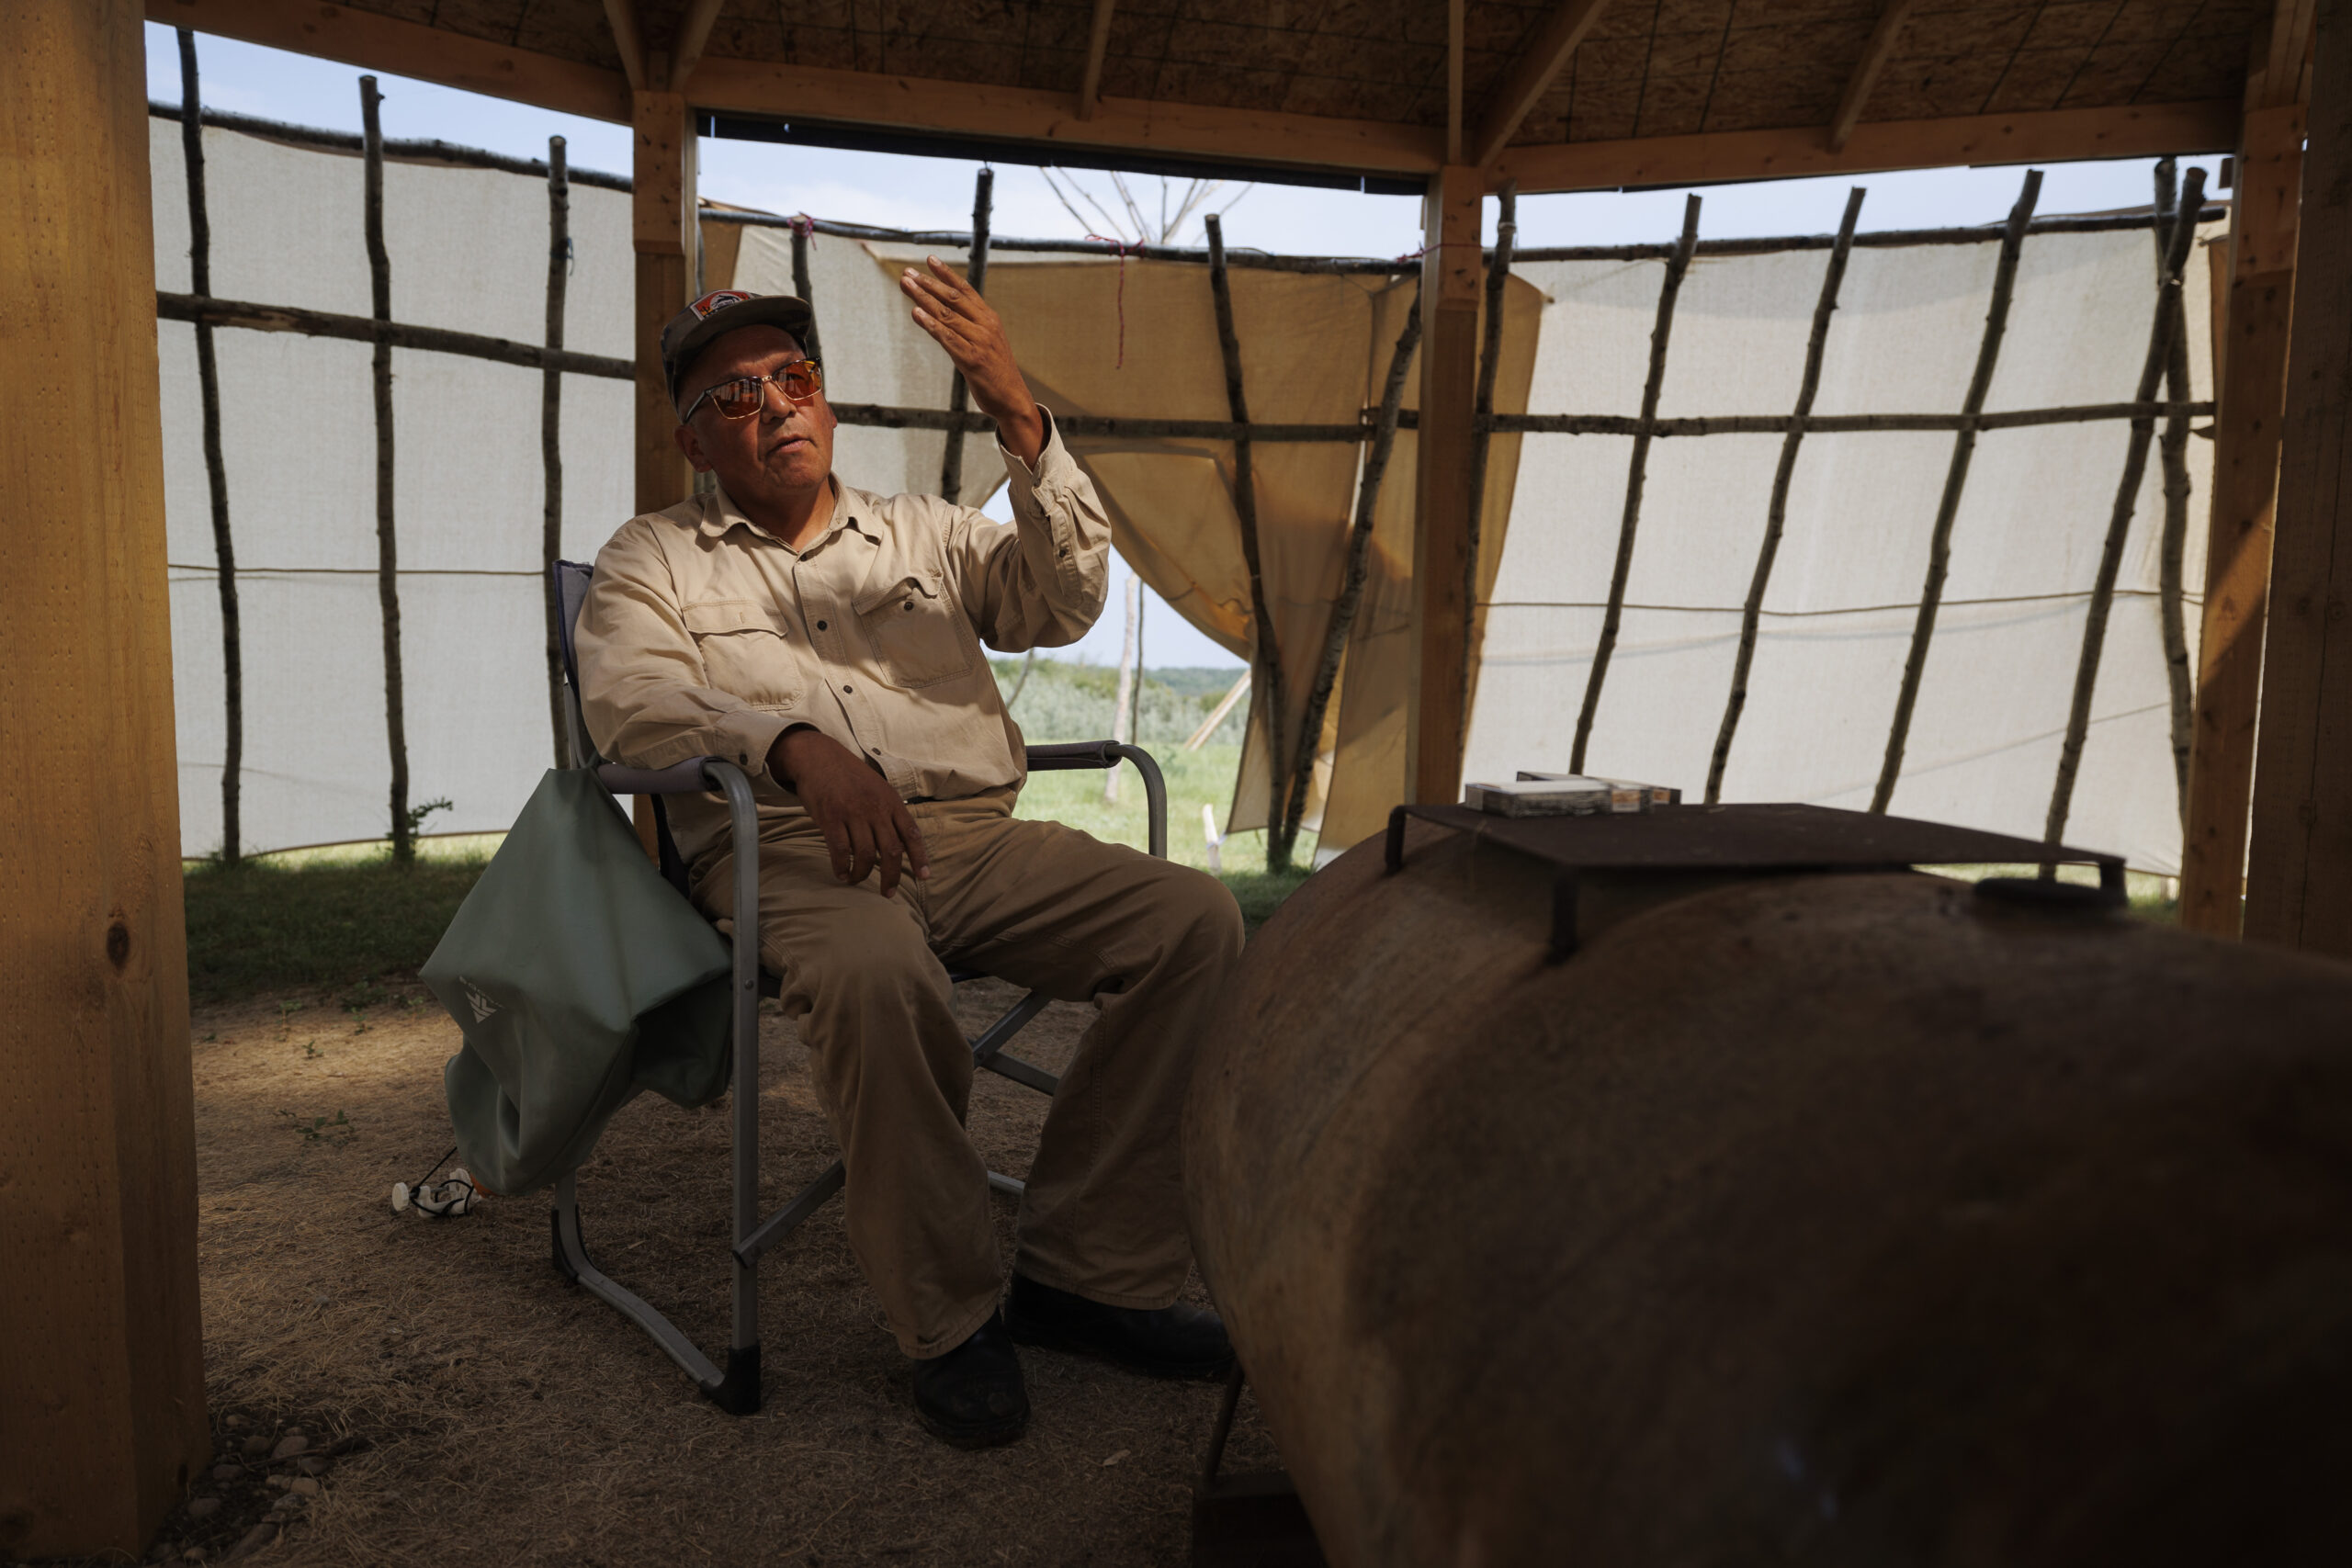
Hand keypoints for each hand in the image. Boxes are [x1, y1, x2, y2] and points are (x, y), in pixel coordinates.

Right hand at [768, 727, 929, 895]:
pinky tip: (842, 873)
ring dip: (863, 874)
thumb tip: (898, 843)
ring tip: (857, 879)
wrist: (818, 756)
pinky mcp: (831, 817)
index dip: (920, 857)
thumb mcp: (877, 788)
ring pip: (866, 854)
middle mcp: (875, 808)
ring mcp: (853, 813)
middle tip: (888, 892)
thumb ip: (888, 813)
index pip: (911, 833)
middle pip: (891, 851)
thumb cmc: (849, 776)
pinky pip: (840, 850)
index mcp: (891, 801)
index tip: (924, 877)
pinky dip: (842, 867)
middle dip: (892, 876)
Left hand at [899, 256, 1045, 465]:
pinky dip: (931, 324)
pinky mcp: (972, 359)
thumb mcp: (987, 343)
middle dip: (928, 283)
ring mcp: (980, 342)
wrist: (1013, 399)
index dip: (946, 274)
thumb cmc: (996, 372)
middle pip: (953, 299)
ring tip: (906, 285)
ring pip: (947, 315)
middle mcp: (986, 326)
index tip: (930, 259)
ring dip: (923, 298)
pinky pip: (947, 338)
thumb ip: (969, 327)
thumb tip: (944, 315)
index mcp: (990, 319)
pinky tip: (916, 313)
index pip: (966, 290)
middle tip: (908, 273)